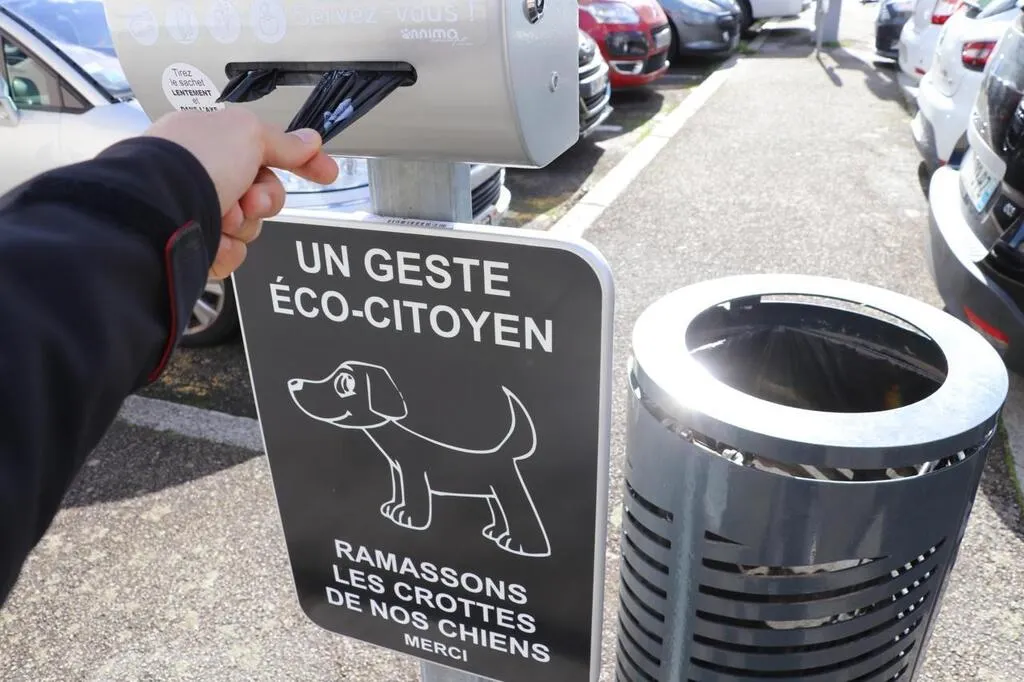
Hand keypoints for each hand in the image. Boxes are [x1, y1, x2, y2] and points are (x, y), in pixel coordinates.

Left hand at [144, 108, 338, 277]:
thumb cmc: (191, 162)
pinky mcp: (191, 245)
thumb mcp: (248, 132)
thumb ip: (283, 140)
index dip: (300, 162)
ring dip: (243, 224)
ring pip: (248, 227)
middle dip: (264, 199)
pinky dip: (226, 249)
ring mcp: (195, 211)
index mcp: (208, 140)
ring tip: (222, 216)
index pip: (265, 149)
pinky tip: (212, 239)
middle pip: (262, 194)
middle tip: (249, 197)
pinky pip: (231, 253)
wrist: (159, 210)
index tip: (326, 173)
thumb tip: (310, 141)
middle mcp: (200, 176)